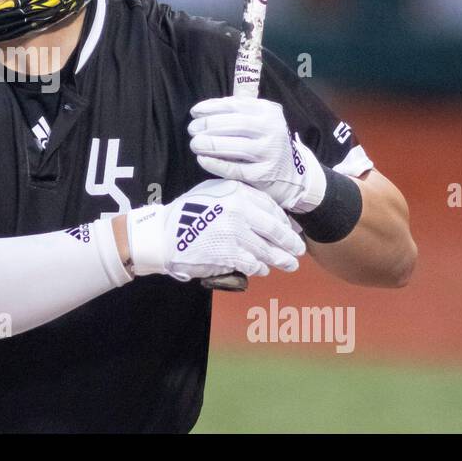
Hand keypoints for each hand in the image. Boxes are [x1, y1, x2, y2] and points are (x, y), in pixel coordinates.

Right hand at [120, 178, 304, 281]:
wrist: (163, 234)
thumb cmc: (188, 212)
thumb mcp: (215, 192)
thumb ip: (240, 197)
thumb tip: (270, 213)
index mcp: (237, 191)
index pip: (271, 207)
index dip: (285, 221)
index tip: (292, 230)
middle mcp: (240, 209)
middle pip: (275, 229)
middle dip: (290, 242)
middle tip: (298, 250)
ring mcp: (235, 232)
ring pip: (267, 249)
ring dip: (280, 259)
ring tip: (289, 264)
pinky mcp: (229, 253)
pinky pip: (252, 263)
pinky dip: (260, 267)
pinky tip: (262, 269)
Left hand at [188, 97, 325, 213]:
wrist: (290, 172)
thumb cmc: (265, 140)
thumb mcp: (260, 118)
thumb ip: (237, 110)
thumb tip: (203, 109)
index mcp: (269, 111)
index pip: (236, 106)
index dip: (212, 107)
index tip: (194, 112)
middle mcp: (272, 130)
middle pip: (235, 125)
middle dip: (208, 126)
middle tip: (191, 129)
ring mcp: (269, 153)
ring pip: (236, 147)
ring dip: (210, 144)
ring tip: (194, 144)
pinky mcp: (263, 175)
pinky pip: (235, 169)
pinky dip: (216, 164)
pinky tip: (202, 159)